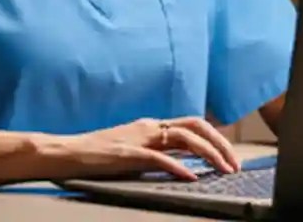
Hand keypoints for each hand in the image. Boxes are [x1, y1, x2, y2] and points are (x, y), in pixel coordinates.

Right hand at [49, 116, 240, 180]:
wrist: (67, 153)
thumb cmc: (98, 155)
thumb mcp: (135, 151)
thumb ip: (157, 153)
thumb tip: (185, 164)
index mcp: (152, 126)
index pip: (192, 125)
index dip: (215, 138)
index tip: (229, 156)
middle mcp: (149, 127)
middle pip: (195, 126)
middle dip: (220, 143)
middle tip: (234, 164)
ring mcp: (139, 138)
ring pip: (184, 138)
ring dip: (209, 153)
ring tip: (223, 170)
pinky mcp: (128, 153)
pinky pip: (159, 157)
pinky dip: (178, 166)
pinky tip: (192, 176)